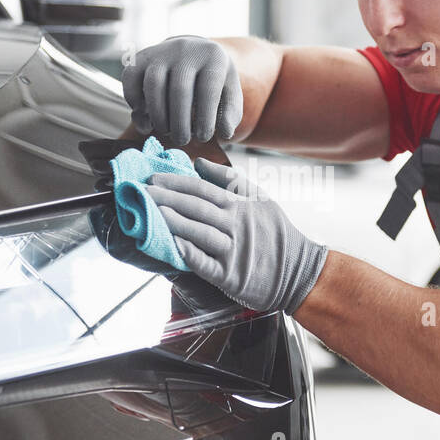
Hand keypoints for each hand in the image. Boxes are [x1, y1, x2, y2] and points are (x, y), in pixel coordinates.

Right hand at [121, 36, 242, 146]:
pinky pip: (130, 78)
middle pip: (179, 90)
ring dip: (157, 115)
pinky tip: (144, 116)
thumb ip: (231, 114)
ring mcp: (161, 52)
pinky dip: (133, 100)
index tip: (203, 137)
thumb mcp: (229, 93)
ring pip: (153, 85)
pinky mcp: (141, 57)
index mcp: (213, 58)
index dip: (205, 118)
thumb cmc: (213, 82)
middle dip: (179, 122)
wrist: (193, 52)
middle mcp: (186, 50)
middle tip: (182, 140)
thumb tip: (224, 132)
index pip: (208, 89)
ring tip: (165, 131)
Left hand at [145, 158, 328, 314]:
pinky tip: (174, 246)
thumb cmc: (277, 235)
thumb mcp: (261, 200)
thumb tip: (199, 164)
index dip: (177, 182)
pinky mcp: (232, 276)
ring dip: (175, 222)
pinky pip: (207, 264)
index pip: (203, 189)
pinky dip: (191, 255)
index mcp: (240, 206)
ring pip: (200, 233)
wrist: (298, 272)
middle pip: (197, 208)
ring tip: (153, 213)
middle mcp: (236, 225)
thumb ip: (231, 180)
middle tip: (141, 191)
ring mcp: (234, 251)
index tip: (154, 178)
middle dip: (167, 198)